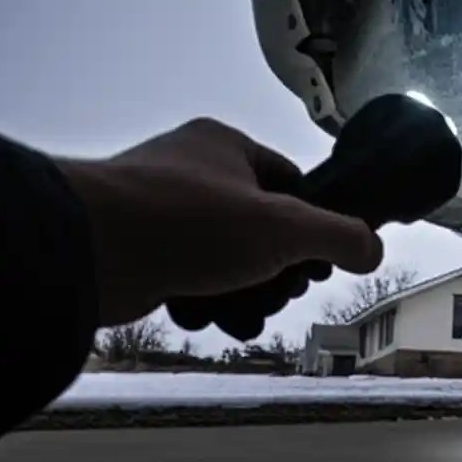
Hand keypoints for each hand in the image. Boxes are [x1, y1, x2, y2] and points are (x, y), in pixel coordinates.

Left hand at [58, 118, 383, 326]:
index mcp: (224, 146)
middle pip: (259, 227)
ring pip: (225, 259)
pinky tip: (206, 314)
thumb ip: (340, 237)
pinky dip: (203, 301)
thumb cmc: (183, 222)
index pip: (290, 183)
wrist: (87, 252)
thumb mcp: (285, 228)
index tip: (315, 261)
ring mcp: (159, 212)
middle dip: (274, 268)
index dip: (311, 225)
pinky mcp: (137, 251)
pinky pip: (188, 279)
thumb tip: (373, 249)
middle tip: (278, 290)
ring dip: (241, 292)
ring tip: (242, 310)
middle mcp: (190, 171)